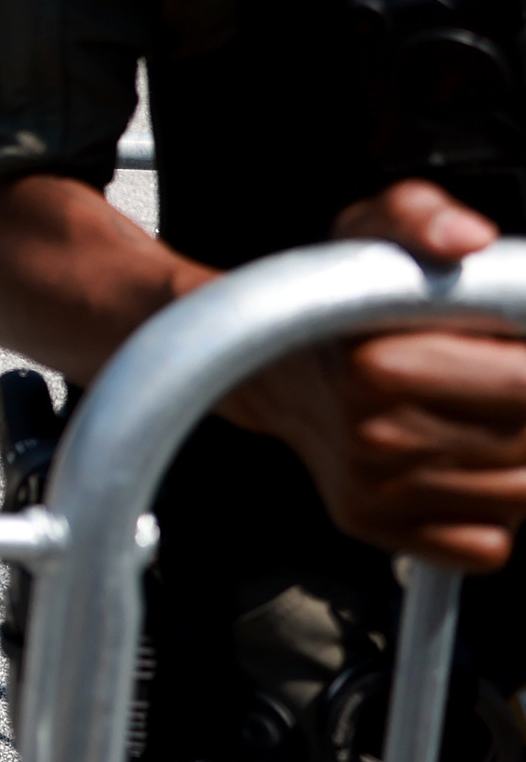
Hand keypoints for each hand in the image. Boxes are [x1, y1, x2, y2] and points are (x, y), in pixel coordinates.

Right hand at [219, 181, 525, 570]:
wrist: (261, 365)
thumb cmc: (329, 299)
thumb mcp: (369, 229)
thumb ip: (420, 216)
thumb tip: (465, 238)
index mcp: (378, 363)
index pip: (522, 382)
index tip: (511, 340)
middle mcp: (374, 436)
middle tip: (502, 374)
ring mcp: (376, 490)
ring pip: (519, 496)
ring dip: (521, 457)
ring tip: (483, 414)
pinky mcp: (378, 527)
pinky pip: (488, 544)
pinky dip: (494, 510)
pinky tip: (465, 460)